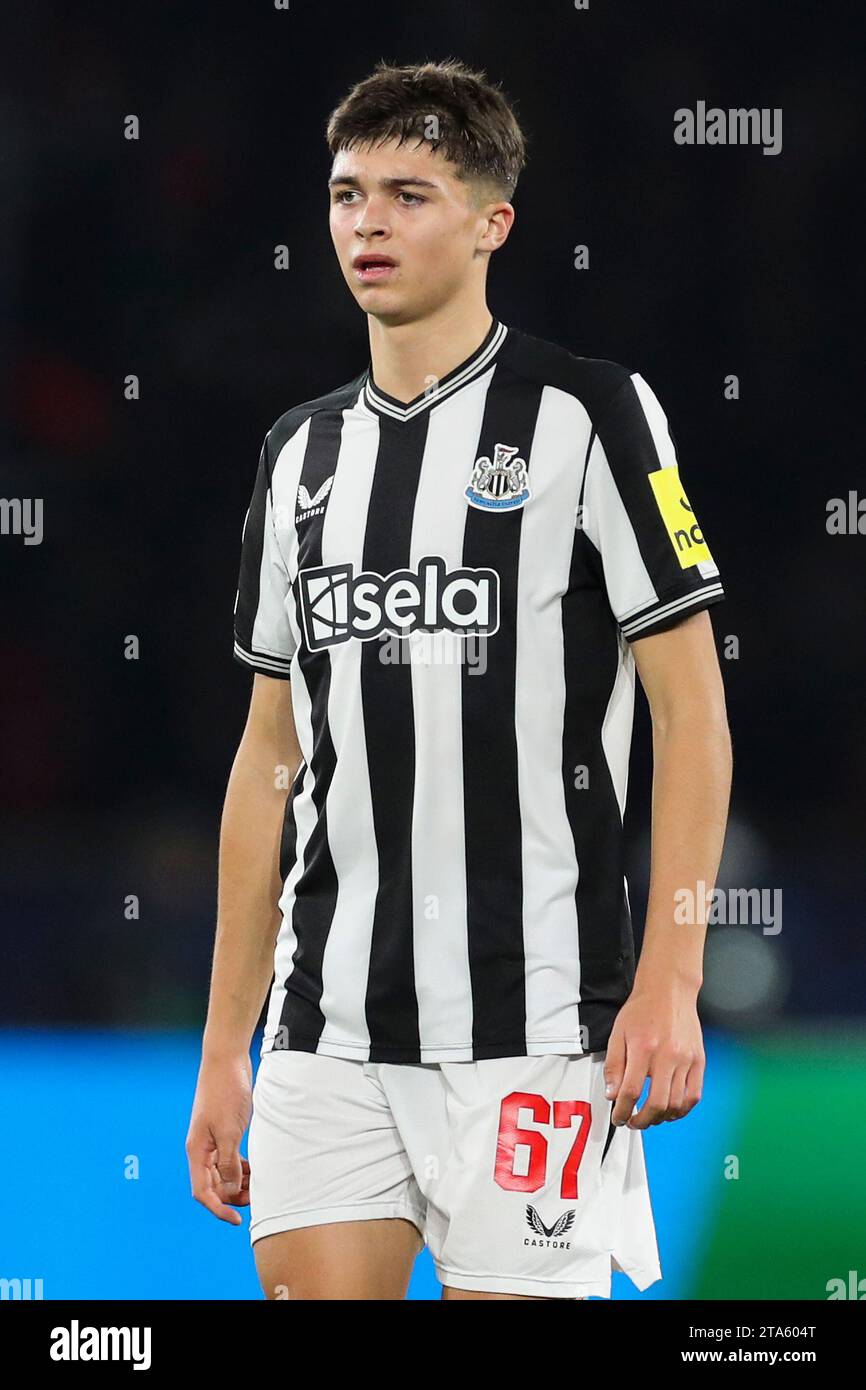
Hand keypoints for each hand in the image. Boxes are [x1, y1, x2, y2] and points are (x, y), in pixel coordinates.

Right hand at [185, 1051, 253, 1223]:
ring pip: (223, 1174)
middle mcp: (202, 1150)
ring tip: (260, 1183)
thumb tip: (230, 1189)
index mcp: (197, 1151)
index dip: (218, 1209)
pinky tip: (256, 1169)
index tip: (236, 1220)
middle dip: (233, 1196)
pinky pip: (230, 1159)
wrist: (226, 1060)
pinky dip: (242, 1168)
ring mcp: (213, 1141)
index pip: (203, 1192)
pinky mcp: (224, 1132)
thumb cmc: (226, 1092)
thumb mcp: (230, 1130)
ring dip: (239, 1183)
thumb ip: (229, 1161)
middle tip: (257, 1197)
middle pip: (213, 1186)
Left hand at [604, 985, 704, 1129]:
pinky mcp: (699, 1061)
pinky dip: (682, 1109)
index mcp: (643, 1048)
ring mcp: (686, 1059)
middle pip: (657, 1104)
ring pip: (676, 1103)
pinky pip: (694, 1095)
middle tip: (633, 1122)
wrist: (668, 991)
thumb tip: (612, 1095)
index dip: (622, 1111)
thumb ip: (614, 1066)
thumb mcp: (618, 1034)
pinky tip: (670, 1110)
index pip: (631, 1091)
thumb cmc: (641, 1011)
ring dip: (661, 1118)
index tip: (618, 1118)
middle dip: (642, 1121)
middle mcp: (667, 1056)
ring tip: (650, 1117)